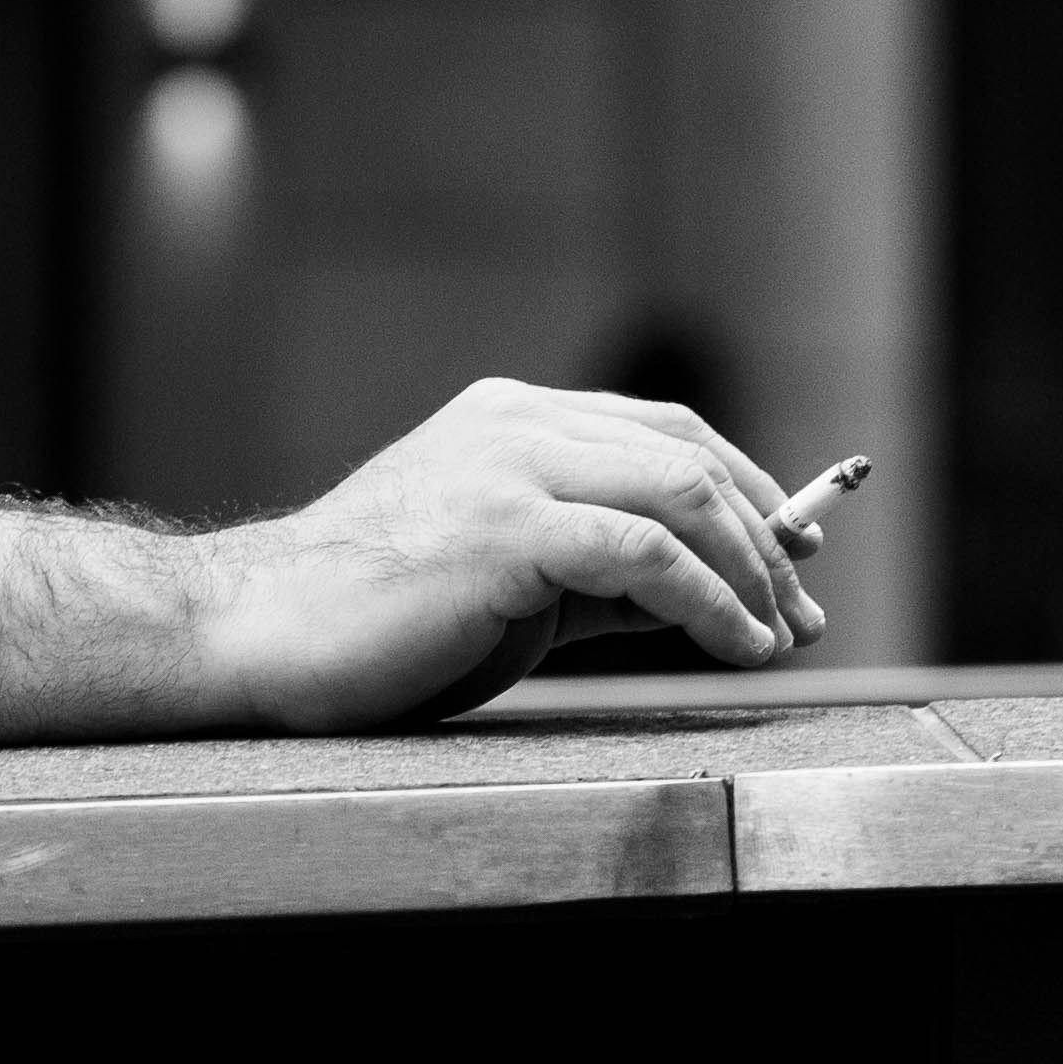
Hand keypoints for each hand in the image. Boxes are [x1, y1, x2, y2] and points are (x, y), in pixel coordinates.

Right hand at [197, 376, 829, 731]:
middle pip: (687, 456)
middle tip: (804, 609)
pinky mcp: (507, 528)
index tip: (793, 552)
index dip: (744, 487)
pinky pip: (647, 557)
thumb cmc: (369, 618)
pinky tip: (737, 645)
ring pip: (681, 495)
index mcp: (509, 418)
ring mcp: (510, 468)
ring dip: (749, 573)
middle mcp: (515, 423)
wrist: (258, 633)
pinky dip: (711, 603)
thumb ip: (597, 572)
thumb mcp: (506, 580)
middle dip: (764, 536)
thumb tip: (705, 596)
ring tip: (779, 636)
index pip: (663, 432)